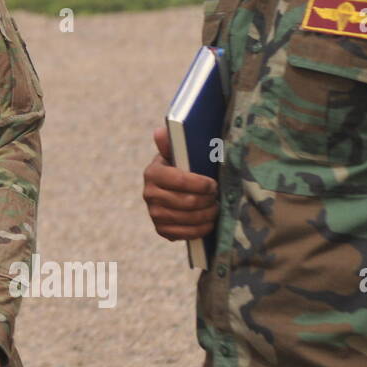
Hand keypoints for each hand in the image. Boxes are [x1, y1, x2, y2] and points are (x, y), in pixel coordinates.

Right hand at [143, 126, 218, 240]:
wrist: (172, 190)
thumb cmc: (181, 169)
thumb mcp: (177, 154)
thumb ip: (172, 143)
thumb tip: (160, 132)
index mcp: (153, 173)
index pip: (179, 181)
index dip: (200, 184)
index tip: (213, 184)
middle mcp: (149, 194)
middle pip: (187, 202)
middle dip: (207, 200)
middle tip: (217, 197)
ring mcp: (154, 213)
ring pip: (188, 219)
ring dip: (207, 215)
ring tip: (216, 208)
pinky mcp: (161, 229)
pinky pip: (185, 234)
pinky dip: (201, 229)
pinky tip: (208, 222)